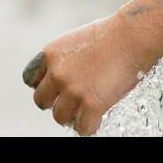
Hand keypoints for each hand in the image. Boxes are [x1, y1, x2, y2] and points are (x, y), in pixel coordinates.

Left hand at [21, 14, 147, 135]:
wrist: (132, 37)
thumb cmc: (111, 34)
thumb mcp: (77, 40)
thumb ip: (65, 59)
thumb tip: (63, 77)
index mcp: (50, 54)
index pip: (30, 79)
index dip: (44, 85)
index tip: (57, 87)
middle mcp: (56, 73)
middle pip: (41, 101)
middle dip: (55, 102)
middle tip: (72, 100)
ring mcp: (72, 90)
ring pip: (59, 117)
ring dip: (72, 115)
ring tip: (86, 109)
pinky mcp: (91, 105)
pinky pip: (82, 128)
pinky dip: (89, 126)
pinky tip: (98, 117)